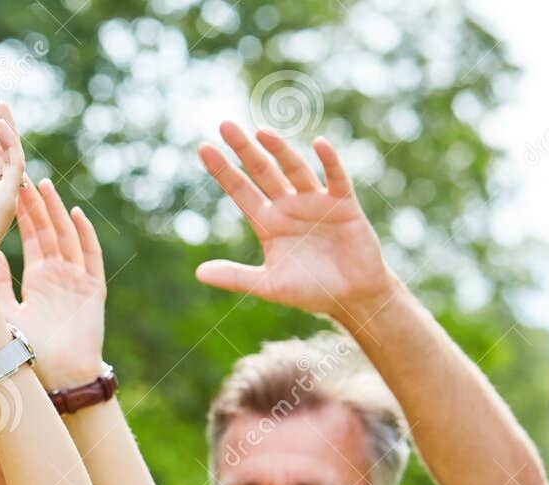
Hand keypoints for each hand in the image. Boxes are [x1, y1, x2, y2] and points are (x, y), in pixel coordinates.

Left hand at [0, 127, 106, 389]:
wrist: (60, 382)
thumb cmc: (32, 355)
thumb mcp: (6, 314)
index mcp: (39, 281)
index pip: (30, 239)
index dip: (22, 214)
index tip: (10, 190)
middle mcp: (60, 277)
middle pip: (48, 231)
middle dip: (35, 204)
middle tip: (20, 174)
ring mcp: (78, 281)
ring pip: (67, 237)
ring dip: (54, 211)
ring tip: (40, 185)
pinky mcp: (92, 290)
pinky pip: (89, 257)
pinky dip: (82, 235)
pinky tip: (73, 214)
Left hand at [196, 122, 394, 322]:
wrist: (351, 297)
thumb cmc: (309, 291)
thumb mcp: (268, 285)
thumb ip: (235, 277)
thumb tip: (198, 273)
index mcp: (267, 222)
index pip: (240, 190)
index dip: (222, 170)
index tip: (203, 147)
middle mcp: (288, 206)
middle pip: (262, 171)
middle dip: (244, 149)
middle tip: (225, 124)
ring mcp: (315, 202)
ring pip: (294, 169)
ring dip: (280, 150)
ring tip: (262, 132)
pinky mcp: (343, 204)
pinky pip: (335, 178)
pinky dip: (328, 162)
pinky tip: (319, 144)